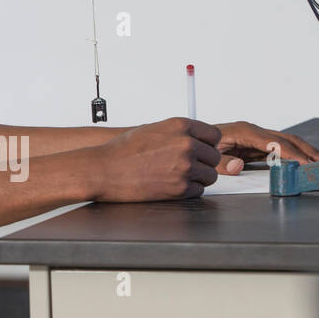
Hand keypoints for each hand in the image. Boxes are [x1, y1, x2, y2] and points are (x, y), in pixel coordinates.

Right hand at [94, 117, 221, 201]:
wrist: (104, 170)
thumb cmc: (123, 151)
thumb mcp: (153, 129)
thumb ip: (178, 133)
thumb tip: (196, 140)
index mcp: (181, 126)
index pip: (214, 136)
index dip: (207, 144)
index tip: (200, 150)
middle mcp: (186, 145)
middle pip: (214, 157)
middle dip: (203, 163)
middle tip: (186, 167)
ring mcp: (184, 167)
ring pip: (210, 175)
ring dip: (198, 178)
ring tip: (179, 177)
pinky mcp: (180, 188)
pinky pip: (198, 191)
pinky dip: (188, 191)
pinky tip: (171, 185)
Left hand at [210, 121, 318, 174]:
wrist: (192, 141)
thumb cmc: (200, 145)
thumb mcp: (208, 154)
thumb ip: (222, 162)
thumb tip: (238, 167)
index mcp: (244, 131)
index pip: (274, 142)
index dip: (291, 153)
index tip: (305, 164)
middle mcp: (254, 131)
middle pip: (288, 139)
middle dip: (308, 151)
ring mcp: (258, 137)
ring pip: (289, 143)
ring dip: (308, 152)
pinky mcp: (259, 145)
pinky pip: (282, 149)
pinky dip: (298, 155)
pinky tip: (309, 161)